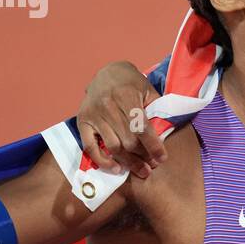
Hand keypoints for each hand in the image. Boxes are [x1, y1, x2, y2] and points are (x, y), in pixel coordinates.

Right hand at [76, 61, 165, 179]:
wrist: (107, 73)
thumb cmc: (132, 84)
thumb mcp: (149, 91)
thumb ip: (156, 112)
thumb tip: (162, 138)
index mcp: (126, 96)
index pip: (141, 127)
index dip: (153, 146)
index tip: (162, 159)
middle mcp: (107, 105)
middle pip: (128, 140)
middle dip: (142, 157)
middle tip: (152, 166)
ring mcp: (93, 114)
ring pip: (112, 146)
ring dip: (128, 162)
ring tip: (141, 170)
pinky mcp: (82, 121)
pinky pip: (90, 147)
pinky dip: (103, 161)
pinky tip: (116, 169)